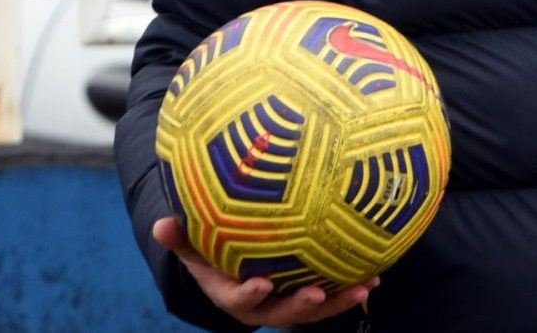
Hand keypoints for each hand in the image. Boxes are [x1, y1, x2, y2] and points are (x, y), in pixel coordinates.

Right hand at [152, 217, 378, 324]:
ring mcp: (288, 302)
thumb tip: (161, 223)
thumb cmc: (212, 253)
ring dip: (339, 300)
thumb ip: (180, 238)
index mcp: (233, 295)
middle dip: (303, 306)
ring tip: (364, 287)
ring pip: (314, 309)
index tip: (263, 283)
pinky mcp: (309, 292)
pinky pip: (331, 293)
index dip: (251, 294)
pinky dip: (351, 286)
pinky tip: (375, 274)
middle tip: (318, 293)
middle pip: (284, 313)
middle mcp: (263, 305)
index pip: (240, 299)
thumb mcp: (194, 247)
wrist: (233, 269)